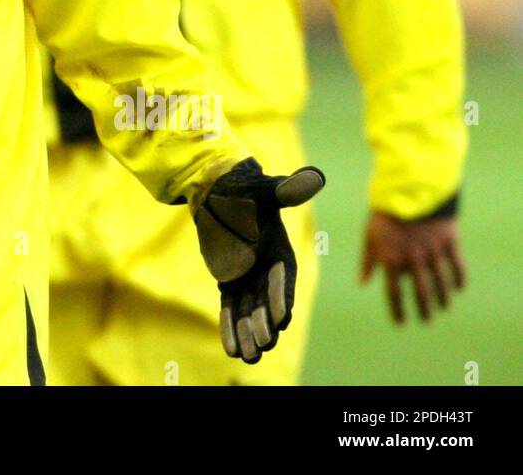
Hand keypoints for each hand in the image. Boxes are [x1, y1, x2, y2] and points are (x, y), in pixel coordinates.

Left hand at [193, 158, 324, 363]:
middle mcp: (267, 268)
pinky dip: (230, 325)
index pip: (283, 277)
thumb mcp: (263, 187)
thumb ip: (287, 189)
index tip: (282, 319)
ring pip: (249, 310)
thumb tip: (316, 177)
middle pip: (267, 301)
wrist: (219, 189)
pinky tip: (230, 348)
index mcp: (280, 249)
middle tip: (263, 345)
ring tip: (247, 358)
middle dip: (265, 323)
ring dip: (248, 332)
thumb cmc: (244, 186)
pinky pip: (231, 306)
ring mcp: (248, 276)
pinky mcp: (230, 280)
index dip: (281, 297)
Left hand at [360, 210, 464, 323]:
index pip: (394, 294)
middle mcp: (412, 259)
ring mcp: (432, 251)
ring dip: (442, 299)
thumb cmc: (383, 212)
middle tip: (426, 320)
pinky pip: (457, 266)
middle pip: (421, 293)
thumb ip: (367, 261)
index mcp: (390, 259)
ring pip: (441, 283)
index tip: (401, 324)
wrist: (408, 188)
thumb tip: (362, 283)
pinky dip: (459, 280)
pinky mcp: (448, 241)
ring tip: (443, 308)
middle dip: (424, 310)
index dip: (398, 311)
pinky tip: (458, 288)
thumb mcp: (369, 235)